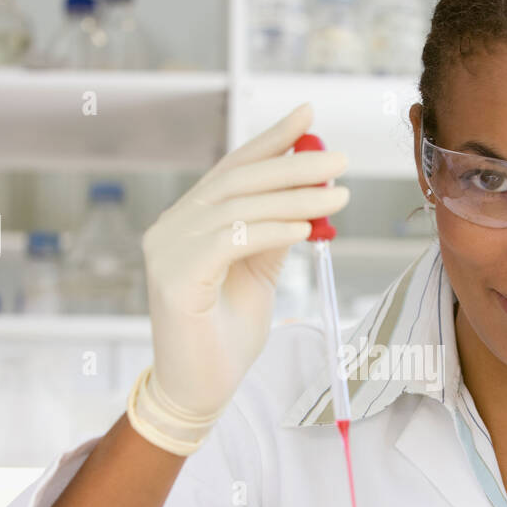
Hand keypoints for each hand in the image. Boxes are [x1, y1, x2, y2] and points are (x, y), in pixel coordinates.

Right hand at [127, 101, 349, 454]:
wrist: (200, 390)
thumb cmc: (227, 334)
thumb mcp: (258, 274)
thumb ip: (272, 233)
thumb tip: (308, 195)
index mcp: (187, 221)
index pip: (232, 169)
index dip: (270, 141)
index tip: (308, 116)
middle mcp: (170, 228)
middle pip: (237, 182)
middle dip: (292, 165)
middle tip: (340, 160)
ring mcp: (166, 251)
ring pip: (238, 208)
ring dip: (293, 198)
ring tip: (339, 194)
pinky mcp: (174, 278)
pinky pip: (230, 241)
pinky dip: (271, 229)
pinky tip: (307, 227)